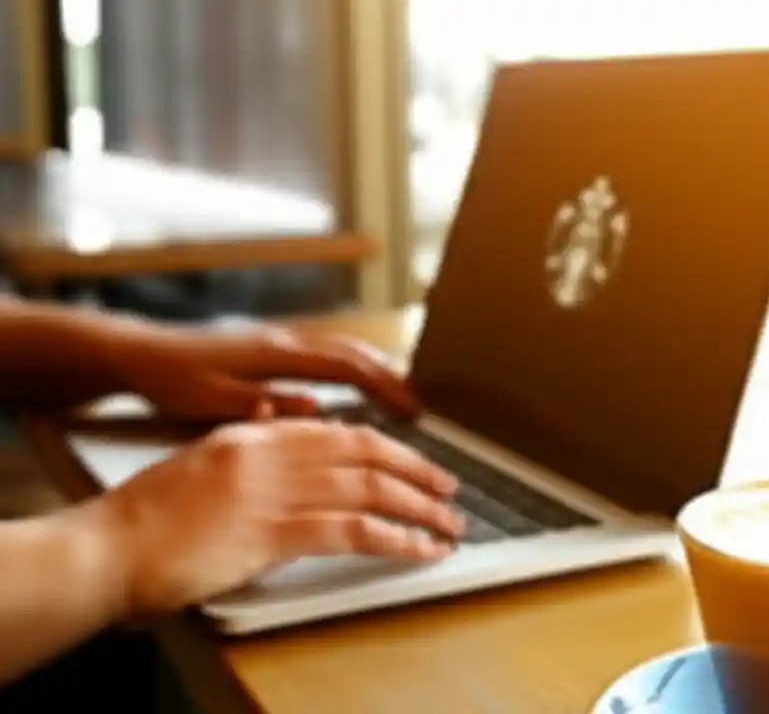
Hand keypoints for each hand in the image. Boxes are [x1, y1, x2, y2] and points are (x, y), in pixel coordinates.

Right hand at [88, 418, 464, 618]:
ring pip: (369, 489)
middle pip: (364, 452)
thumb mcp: (204, 468)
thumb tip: (292, 464)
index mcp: (254, 434)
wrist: (107, 546)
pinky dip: (397, 541)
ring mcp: (272, 491)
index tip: (413, 461)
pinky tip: (420, 550)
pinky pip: (354, 532)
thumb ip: (252, 458)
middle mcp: (270, 453)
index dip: (385, 445)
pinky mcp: (272, 533)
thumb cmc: (146, 518)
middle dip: (415, 471)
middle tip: (449, 490)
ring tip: (449, 525)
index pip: (337, 431)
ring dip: (418, 509)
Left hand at [105, 323, 421, 419]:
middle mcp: (286, 342)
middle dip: (393, 380)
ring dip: (377, 374)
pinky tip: (357, 392)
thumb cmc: (169, 380)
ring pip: (344, 353)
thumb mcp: (210, 400)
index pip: (348, 366)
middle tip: (422, 408)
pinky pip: (327, 357)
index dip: (387, 388)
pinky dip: (354, 372)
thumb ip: (264, 406)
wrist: (136, 353)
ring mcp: (281, 343)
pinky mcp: (272, 351)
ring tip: (402, 400)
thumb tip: (318, 409)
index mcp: (277, 354)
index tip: (416, 412)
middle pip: (356, 354)